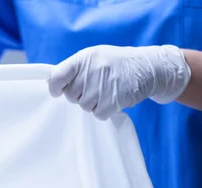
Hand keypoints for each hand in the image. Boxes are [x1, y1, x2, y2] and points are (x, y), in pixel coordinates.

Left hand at [48, 45, 190, 119]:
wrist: (148, 67)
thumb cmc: (116, 64)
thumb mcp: (95, 58)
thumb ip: (75, 69)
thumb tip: (53, 85)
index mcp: (84, 58)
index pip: (58, 75)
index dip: (54, 87)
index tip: (56, 92)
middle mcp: (92, 70)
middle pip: (71, 96)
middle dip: (79, 96)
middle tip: (94, 89)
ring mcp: (103, 85)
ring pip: (84, 107)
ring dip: (94, 104)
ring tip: (106, 92)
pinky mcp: (113, 99)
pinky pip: (98, 114)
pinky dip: (104, 111)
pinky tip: (113, 100)